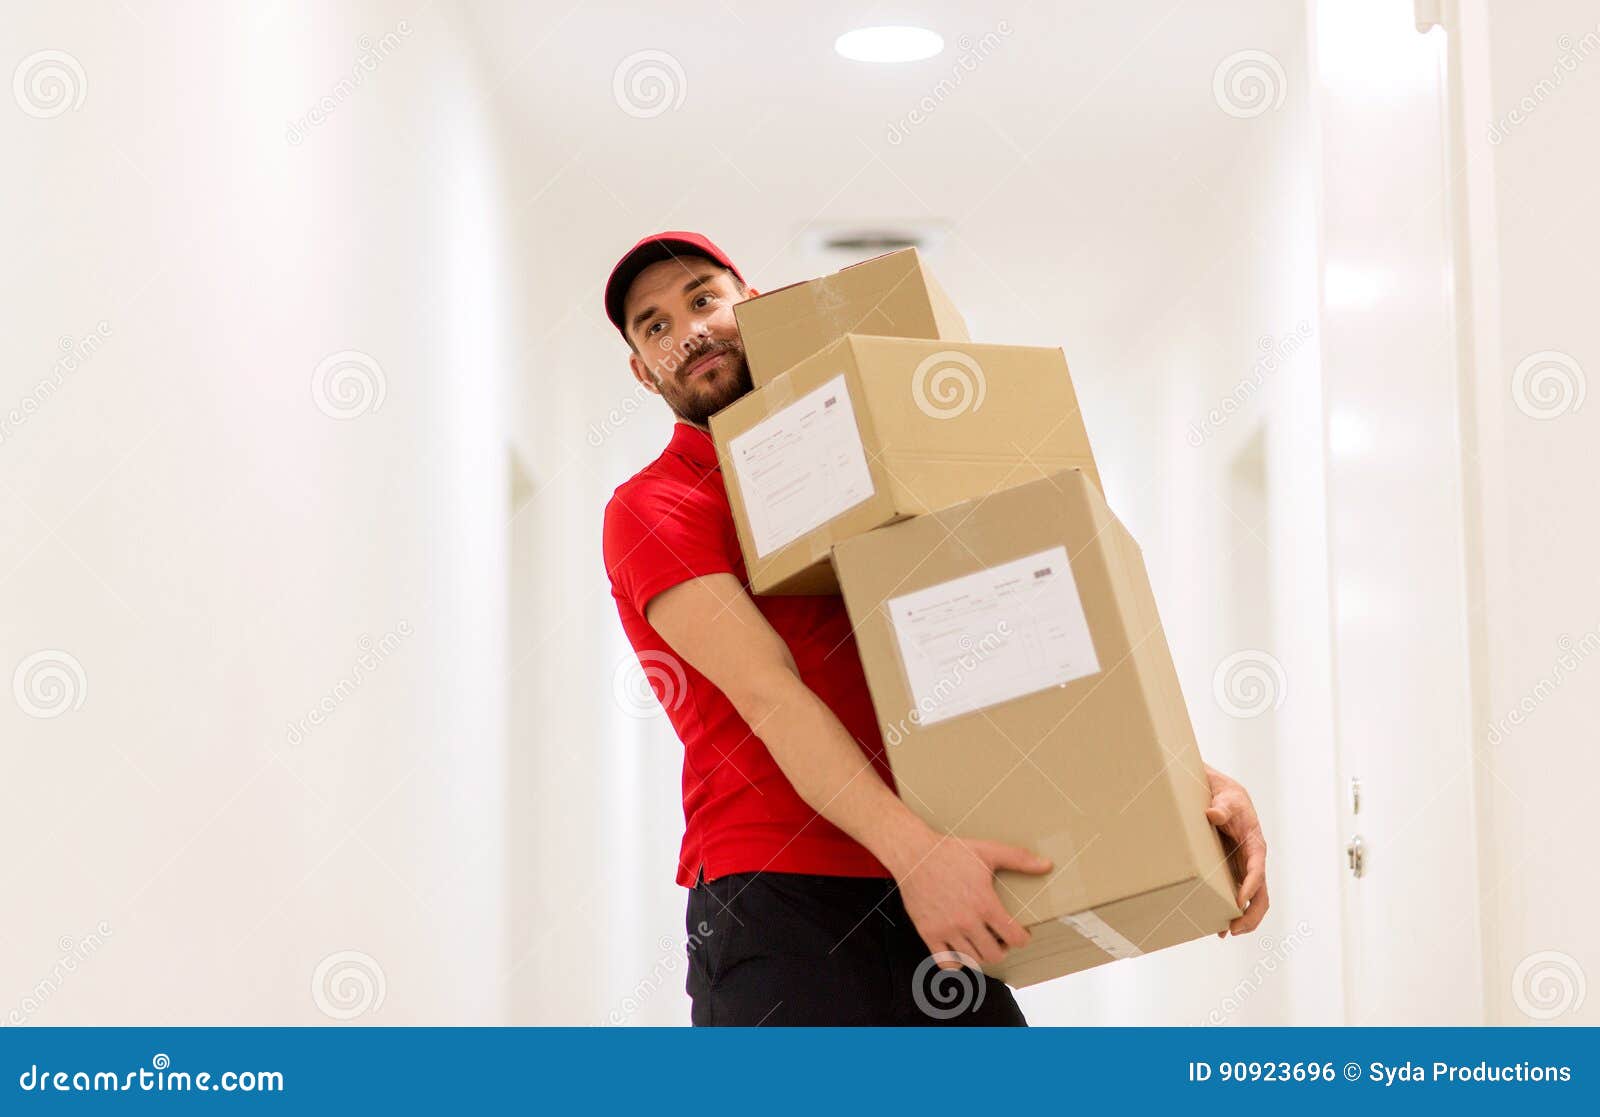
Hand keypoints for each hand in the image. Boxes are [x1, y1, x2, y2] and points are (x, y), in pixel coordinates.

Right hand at [889, 831, 1052, 969]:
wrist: (914, 854)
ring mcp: (946, 929)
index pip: (1014, 938)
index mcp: (984, 903)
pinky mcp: (928, 933)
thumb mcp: (988, 851)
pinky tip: (959, 951)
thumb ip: (1019, 859)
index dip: (1022, 938)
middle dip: (1002, 949)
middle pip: (994, 955)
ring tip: (981, 941)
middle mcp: (966, 921)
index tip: (1020, 933)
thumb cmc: (951, 851)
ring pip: (972, 960)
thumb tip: (1048, 865)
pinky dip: (956, 963)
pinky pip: (946, 963)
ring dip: (981, 954)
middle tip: (999, 938)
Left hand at [1204, 764, 1268, 935]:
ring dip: (1243, 919)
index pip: (1257, 870)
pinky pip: (1236, 896)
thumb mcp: (1226, 798)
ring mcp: (1243, 869)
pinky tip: (1217, 926)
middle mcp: (1253, 862)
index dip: (1250, 886)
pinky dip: (1231, 912)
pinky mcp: (1232, 873)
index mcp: (1255, 845)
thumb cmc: (1227, 797)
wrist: (1222, 796)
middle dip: (1251, 914)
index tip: (1238, 901)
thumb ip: (1222, 807)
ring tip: (1225, 932)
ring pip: (1252, 901)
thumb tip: (1213, 814)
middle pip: (1261, 894)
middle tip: (1234, 929)